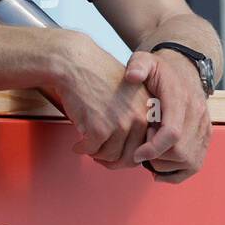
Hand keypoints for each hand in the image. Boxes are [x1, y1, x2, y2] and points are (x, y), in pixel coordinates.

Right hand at [47, 32, 156, 170]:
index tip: (116, 152)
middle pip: (130, 156)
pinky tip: (78, 143)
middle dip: (112, 160)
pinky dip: (83, 149)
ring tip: (88, 145)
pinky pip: (92, 151)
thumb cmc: (98, 77)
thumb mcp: (129, 94)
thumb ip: (136, 119)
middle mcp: (139, 118)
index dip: (129, 154)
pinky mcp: (100, 129)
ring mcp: (120, 124)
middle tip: (99, 155)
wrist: (76, 64)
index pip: (146, 145)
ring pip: (110, 156)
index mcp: (149, 110)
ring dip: (96, 154)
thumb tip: (131, 151)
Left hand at [124, 48, 211, 182]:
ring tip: (151, 150)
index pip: (173, 132)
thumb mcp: (145, 60)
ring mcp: (204, 126)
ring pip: (190, 161)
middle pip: (181, 152)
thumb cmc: (160, 70)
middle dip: (158, 156)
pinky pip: (196, 165)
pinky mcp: (206, 136)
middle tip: (143, 144)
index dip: (153, 148)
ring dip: (166, 164)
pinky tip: (159, 165)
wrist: (185, 69)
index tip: (136, 153)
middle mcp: (198, 113)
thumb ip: (137, 65)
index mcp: (181, 98)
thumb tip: (132, 76)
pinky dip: (177, 172)